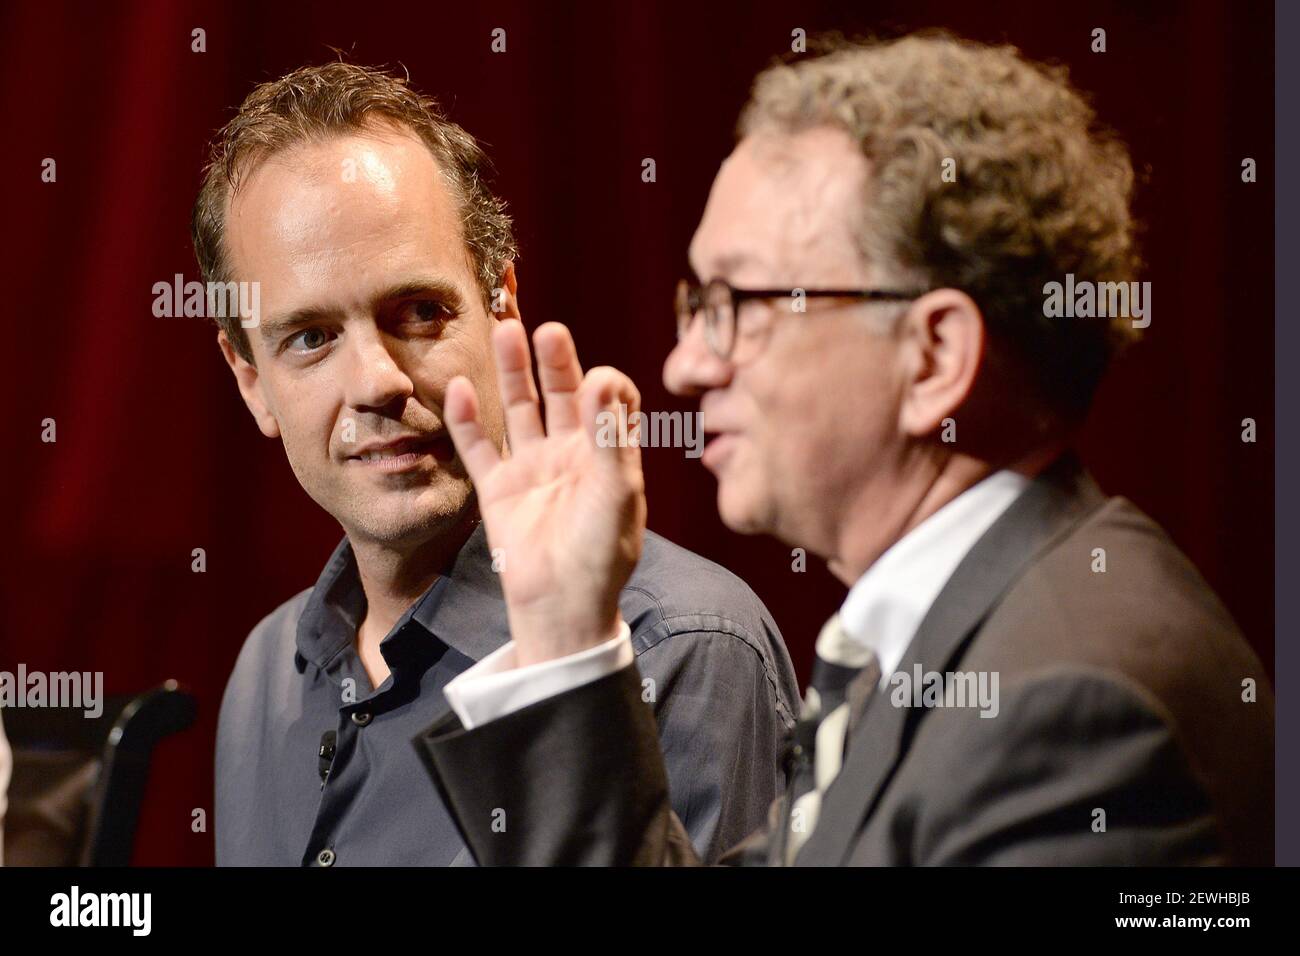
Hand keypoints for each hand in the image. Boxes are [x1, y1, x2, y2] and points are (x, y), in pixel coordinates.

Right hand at [444, 320, 646, 666]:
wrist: (562, 607)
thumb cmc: (601, 556)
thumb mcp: (616, 494)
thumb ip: (611, 437)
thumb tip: (603, 375)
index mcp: (609, 455)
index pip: (610, 401)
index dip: (605, 384)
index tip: (597, 381)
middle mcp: (571, 455)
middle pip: (561, 394)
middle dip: (554, 360)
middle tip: (545, 328)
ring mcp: (533, 469)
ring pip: (521, 410)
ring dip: (514, 373)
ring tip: (505, 329)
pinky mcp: (499, 490)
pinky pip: (479, 447)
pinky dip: (467, 420)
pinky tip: (461, 388)